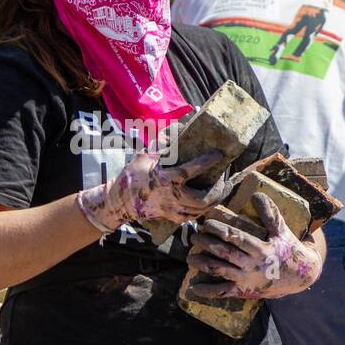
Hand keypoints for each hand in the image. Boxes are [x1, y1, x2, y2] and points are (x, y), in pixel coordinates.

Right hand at [77, 149, 223, 232]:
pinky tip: (207, 202)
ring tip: (219, 191)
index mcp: (165, 178)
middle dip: (217, 192)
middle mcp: (171, 196)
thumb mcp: (145, 155)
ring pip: (200, 210)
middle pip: (202, 199)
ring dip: (213, 201)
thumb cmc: (133, 175)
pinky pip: (192, 217)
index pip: (190, 170)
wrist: (121, 201)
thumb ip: (161, 142)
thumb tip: (176, 127)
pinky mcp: (171, 217)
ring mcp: (171, 209)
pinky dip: (202, 210)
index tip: (219, 155)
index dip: (206, 162)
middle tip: (223, 182)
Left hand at [187, 192, 322, 299]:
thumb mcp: (282, 231)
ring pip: (221, 271)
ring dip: (203, 264)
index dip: (219, 230)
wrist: (300, 277)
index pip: (235, 237)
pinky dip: (208, 292)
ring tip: (190, 257)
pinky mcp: (245, 291)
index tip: (205, 223)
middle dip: (207, 244)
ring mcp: (247, 280)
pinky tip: (193, 289)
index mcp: (260, 249)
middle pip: (224, 253)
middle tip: (194, 236)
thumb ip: (270, 214)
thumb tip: (257, 194)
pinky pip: (224, 293)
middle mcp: (252, 265)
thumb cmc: (288, 250)